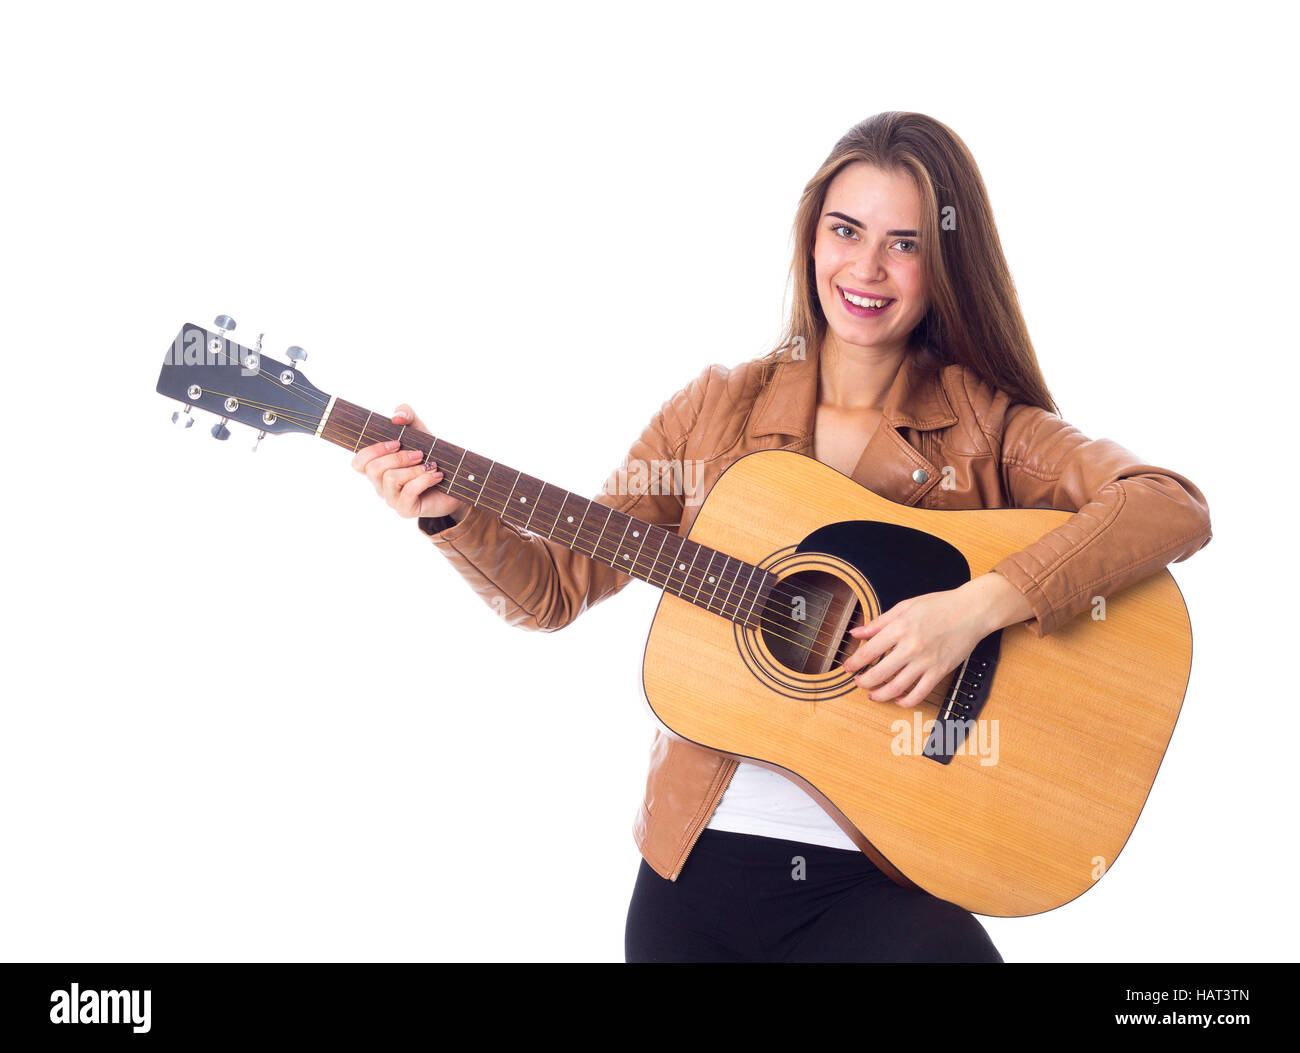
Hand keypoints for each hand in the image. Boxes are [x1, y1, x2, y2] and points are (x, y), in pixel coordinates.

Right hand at [349, 404, 468, 520]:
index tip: (397, 442)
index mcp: (378, 467)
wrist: (455, 481)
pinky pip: (408, 492)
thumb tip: (396, 417)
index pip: (358, 463)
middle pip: (373, 469)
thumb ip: (406, 416)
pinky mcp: (406, 509)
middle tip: (419, 454)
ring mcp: (392, 499)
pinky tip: (436, 476)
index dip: (373, 450)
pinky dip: (424, 479)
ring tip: (431, 466)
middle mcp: (380, 484)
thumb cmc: (431, 456)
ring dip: (414, 469)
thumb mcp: (419, 431)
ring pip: (390, 479)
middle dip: (399, 458)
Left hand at [843, 574, 1031, 707]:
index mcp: (900, 628)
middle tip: (858, 682)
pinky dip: (906, 701)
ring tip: (873, 694)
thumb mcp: (904, 607)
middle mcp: (911, 647)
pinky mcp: (940, 671)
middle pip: (879, 673)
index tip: (848, 668)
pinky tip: (898, 699)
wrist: (971, 611)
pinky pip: (919, 693)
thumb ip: (878, 622)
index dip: (854, 663)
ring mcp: (926, 661)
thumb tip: (856, 632)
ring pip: (896, 687)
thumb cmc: (939, 606)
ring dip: (880, 695)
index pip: (868, 651)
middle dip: (863, 682)